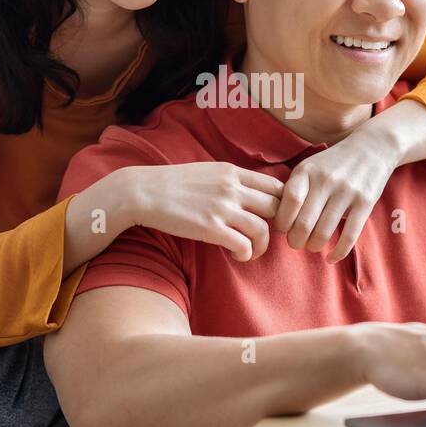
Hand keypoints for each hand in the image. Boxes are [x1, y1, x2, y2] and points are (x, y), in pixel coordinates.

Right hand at [118, 162, 283, 261]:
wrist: (143, 192)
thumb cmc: (172, 184)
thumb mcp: (207, 171)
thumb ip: (230, 180)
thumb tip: (249, 193)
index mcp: (232, 172)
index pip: (276, 185)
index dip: (282, 204)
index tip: (273, 217)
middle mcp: (232, 188)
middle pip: (276, 207)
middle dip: (277, 225)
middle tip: (265, 236)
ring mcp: (222, 208)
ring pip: (263, 229)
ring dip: (262, 245)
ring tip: (252, 251)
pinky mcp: (210, 228)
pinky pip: (244, 245)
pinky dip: (246, 254)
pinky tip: (237, 255)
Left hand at [275, 126, 401, 262]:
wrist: (372, 148)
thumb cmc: (332, 164)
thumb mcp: (309, 167)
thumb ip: (293, 189)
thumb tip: (275, 221)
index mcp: (307, 171)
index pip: (289, 202)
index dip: (282, 222)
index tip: (283, 228)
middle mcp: (326, 181)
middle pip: (304, 223)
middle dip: (296, 240)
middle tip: (296, 242)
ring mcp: (347, 192)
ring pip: (324, 232)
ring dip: (314, 246)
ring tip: (312, 245)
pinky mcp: (365, 203)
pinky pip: (349, 236)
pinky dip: (338, 253)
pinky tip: (330, 257)